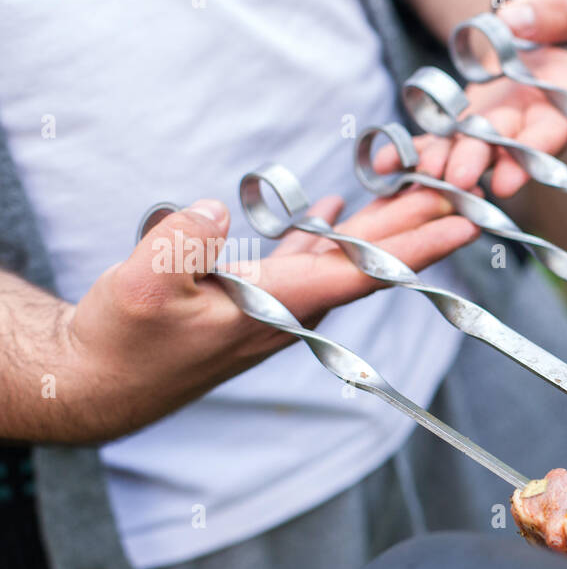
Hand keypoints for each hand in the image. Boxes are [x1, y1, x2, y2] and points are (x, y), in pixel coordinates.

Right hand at [49, 188, 475, 442]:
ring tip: (419, 190)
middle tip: (465, 187)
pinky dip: (328, 231)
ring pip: (343, 258)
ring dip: (383, 224)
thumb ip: (181, 244)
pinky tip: (341, 205)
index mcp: (278, 304)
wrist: (99, 381)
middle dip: (419, 222)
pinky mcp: (254, 299)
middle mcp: (292, 307)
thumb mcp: (140, 286)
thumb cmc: (122, 342)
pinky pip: (306, 259)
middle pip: (370, 260)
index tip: (464, 222)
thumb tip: (214, 210)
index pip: (365, 270)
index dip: (418, 244)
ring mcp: (277, 305)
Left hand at [420, 0, 566, 197]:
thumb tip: (515, 22)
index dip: (531, 155)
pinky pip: (445, 136)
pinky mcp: (473, 121)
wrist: (555, 29)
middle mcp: (536, 123)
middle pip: (507, 147)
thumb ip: (559, 12)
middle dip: (481, 162)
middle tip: (457, 178)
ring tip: (422, 173)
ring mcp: (502, 125)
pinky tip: (389, 161)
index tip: (508, 178)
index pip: (554, 130)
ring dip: (447, 162)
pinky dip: (419, 148)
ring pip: (473, 148)